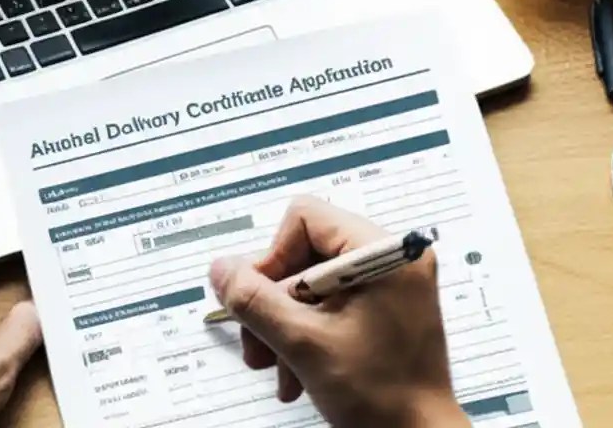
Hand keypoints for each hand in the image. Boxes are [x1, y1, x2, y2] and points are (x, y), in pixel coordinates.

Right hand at [208, 197, 466, 427]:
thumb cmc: (380, 393)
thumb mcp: (303, 343)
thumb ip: (255, 301)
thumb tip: (221, 269)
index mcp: (383, 252)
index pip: (306, 219)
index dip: (272, 257)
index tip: (258, 300)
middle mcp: (392, 259)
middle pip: (306, 253)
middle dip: (274, 303)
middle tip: (255, 343)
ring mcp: (391, 285)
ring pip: (313, 284)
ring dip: (284, 325)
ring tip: (272, 366)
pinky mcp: (387, 309)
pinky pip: (333, 305)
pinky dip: (307, 334)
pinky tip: (295, 373)